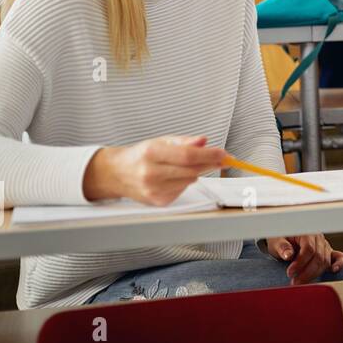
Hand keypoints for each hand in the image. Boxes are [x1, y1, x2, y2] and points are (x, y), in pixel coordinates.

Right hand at [82, 135, 224, 204]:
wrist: (117, 173)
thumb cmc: (141, 155)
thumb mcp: (161, 141)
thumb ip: (185, 141)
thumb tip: (204, 141)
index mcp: (151, 153)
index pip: (188, 156)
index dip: (210, 155)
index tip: (224, 154)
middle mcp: (151, 173)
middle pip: (192, 170)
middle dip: (209, 163)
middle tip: (218, 157)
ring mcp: (154, 190)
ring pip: (190, 181)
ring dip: (194, 173)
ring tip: (181, 166)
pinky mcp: (158, 201)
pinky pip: (183, 190)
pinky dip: (184, 183)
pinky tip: (172, 177)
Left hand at [266, 234, 342, 283]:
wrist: (285, 237)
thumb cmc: (281, 238)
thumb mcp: (276, 240)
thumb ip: (282, 246)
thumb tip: (288, 255)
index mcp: (307, 232)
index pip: (309, 249)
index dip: (300, 263)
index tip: (290, 273)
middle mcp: (318, 238)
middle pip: (318, 257)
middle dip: (307, 272)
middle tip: (294, 282)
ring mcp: (324, 245)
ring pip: (325, 261)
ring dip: (314, 274)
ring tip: (301, 282)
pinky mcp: (328, 252)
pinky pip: (339, 257)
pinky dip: (339, 264)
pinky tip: (333, 270)